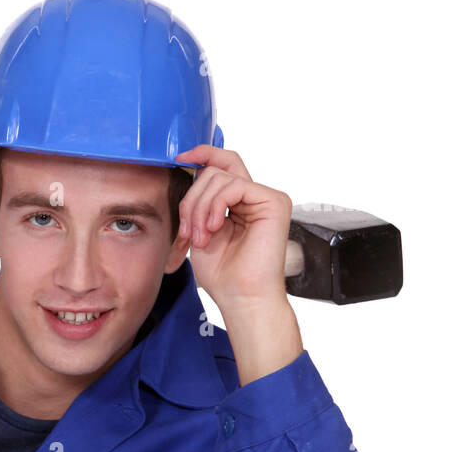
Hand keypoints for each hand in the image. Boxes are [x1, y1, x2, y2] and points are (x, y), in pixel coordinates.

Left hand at [173, 144, 292, 309]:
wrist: (241, 297)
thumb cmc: (222, 273)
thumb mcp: (199, 229)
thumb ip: (199, 201)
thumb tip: (189, 170)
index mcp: (238, 202)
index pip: (222, 164)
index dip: (201, 154)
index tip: (178, 158)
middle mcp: (254, 196)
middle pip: (214, 171)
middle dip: (192, 200)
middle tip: (188, 231)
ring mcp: (266, 197)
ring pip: (219, 178)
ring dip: (200, 209)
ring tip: (201, 237)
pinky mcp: (273, 201)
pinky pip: (234, 186)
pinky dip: (216, 206)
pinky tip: (214, 228)